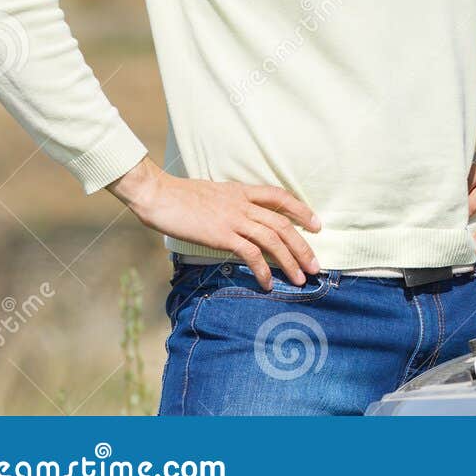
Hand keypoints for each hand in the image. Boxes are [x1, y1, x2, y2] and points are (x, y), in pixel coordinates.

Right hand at [108, 158, 320, 290]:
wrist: (158, 194)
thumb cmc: (179, 196)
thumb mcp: (212, 193)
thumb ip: (229, 203)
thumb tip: (239, 218)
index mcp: (241, 191)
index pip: (280, 197)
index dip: (301, 210)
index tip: (317, 224)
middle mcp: (243, 204)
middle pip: (283, 224)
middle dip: (302, 246)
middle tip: (316, 265)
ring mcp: (233, 219)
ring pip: (272, 240)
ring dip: (289, 261)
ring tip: (301, 279)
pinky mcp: (221, 235)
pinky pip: (250, 253)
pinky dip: (263, 270)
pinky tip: (268, 283)